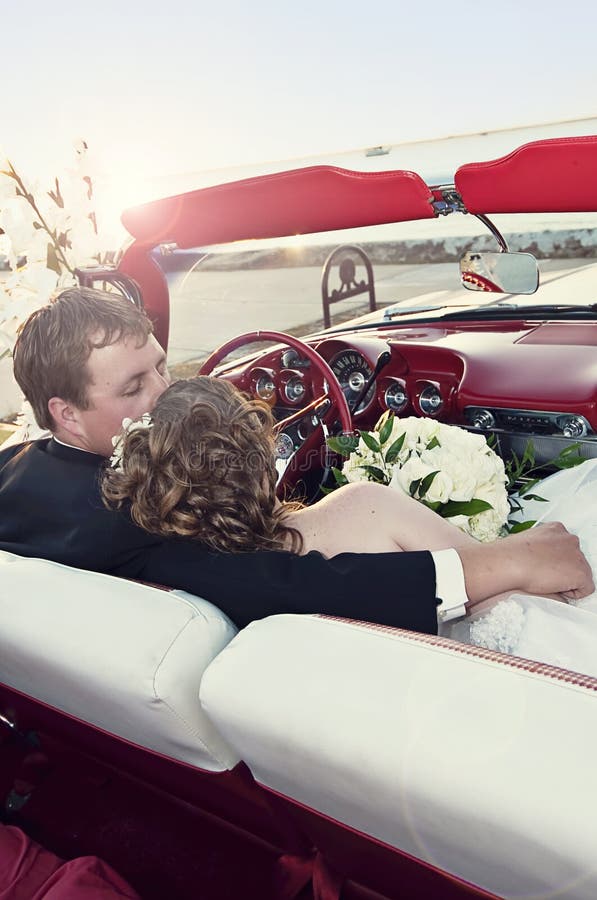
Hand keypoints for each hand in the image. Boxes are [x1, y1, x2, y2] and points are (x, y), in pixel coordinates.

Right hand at [460, 522, 593, 606]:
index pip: (565, 547)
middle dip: (563, 569)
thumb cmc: (510, 554)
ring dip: (567, 579)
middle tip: (544, 576)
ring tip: (546, 582)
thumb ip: (538, 547)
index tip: (543, 566)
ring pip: (581, 573)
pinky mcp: (580, 573)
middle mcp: (570, 539)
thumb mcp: (525, 542)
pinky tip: (554, 588)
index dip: (555, 561)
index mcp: (556, 528)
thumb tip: (538, 560)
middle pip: (575, 559)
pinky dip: (573, 593)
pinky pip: (585, 588)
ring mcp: (577, 555)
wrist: (510, 562)